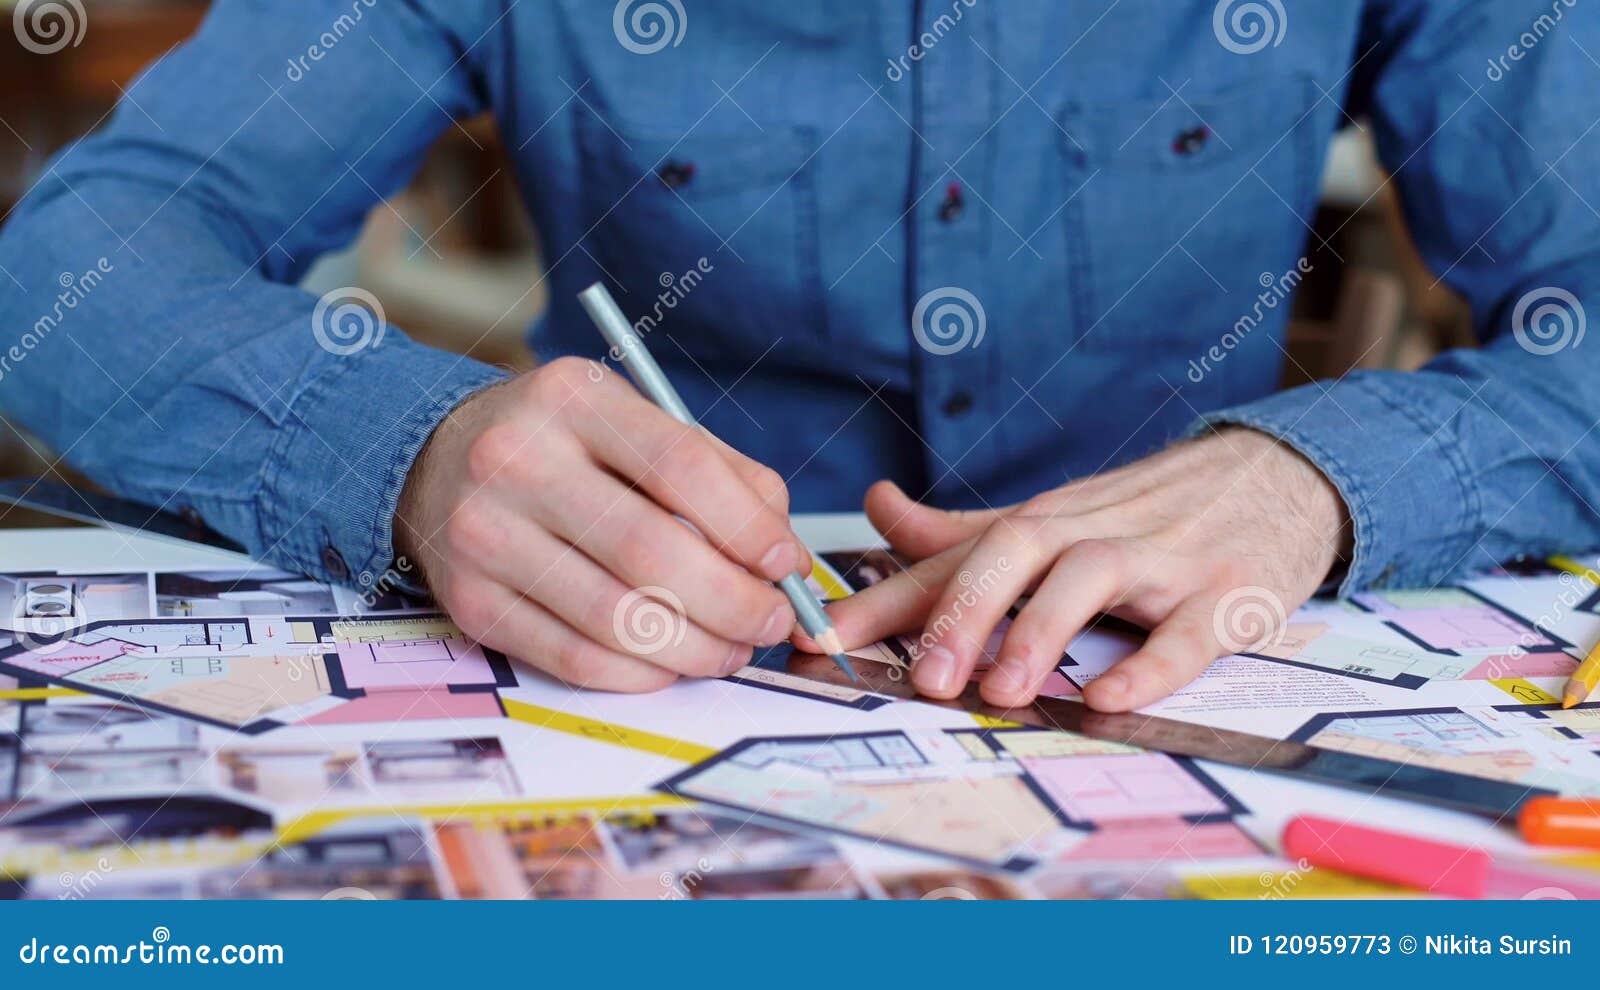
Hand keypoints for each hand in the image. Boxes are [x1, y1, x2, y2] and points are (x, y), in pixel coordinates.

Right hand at [395, 357, 805, 691]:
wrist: (434, 460)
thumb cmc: (560, 444)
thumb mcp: (631, 422)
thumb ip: (718, 472)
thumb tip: (783, 552)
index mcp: (573, 400)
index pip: (680, 465)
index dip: (747, 525)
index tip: (786, 563)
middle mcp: (519, 461)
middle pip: (651, 550)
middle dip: (733, 601)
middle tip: (772, 620)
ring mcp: (487, 535)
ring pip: (615, 616)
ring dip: (695, 648)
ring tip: (732, 648)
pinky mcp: (471, 601)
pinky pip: (573, 656)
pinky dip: (639, 673)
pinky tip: (670, 663)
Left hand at [809, 428, 1350, 711]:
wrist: (1280, 479)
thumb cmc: (1150, 513)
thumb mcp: (1056, 516)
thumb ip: (964, 532)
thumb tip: (876, 508)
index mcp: (1045, 521)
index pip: (953, 555)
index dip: (887, 598)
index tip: (823, 638)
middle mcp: (1094, 530)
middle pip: (1016, 548)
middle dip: (963, 611)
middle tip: (926, 677)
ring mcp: (1162, 558)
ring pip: (1092, 576)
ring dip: (1043, 630)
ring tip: (1004, 689)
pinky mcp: (1226, 593)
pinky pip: (1188, 630)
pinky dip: (1150, 665)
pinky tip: (1110, 697)